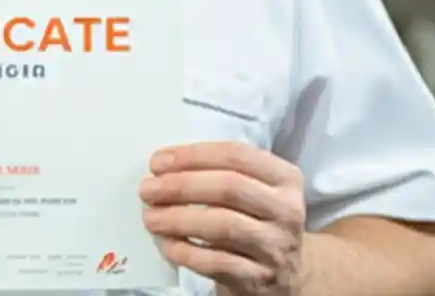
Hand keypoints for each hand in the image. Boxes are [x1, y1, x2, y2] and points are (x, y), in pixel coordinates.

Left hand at [140, 142, 306, 295]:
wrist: (283, 277)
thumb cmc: (254, 222)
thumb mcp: (252, 191)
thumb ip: (218, 173)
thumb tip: (164, 166)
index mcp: (285, 178)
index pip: (236, 156)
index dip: (192, 156)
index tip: (158, 162)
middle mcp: (287, 210)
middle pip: (229, 188)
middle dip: (181, 186)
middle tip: (148, 190)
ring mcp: (276, 246)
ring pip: (223, 225)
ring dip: (179, 219)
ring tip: (151, 217)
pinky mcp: (259, 279)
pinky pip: (217, 262)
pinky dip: (187, 251)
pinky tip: (167, 244)